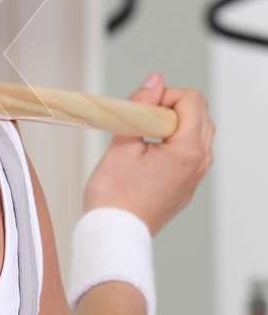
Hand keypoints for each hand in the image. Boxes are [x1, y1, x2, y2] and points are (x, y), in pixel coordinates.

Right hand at [83, 71, 213, 234]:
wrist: (115, 233)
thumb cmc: (114, 195)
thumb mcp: (121, 144)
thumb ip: (140, 108)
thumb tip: (154, 81)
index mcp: (187, 150)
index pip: (191, 101)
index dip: (164, 95)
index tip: (140, 108)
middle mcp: (199, 162)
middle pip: (199, 114)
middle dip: (170, 107)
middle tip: (140, 120)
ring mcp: (195, 176)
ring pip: (197, 134)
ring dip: (172, 125)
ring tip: (142, 137)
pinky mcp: (186, 186)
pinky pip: (190, 153)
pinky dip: (173, 143)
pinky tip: (146, 154)